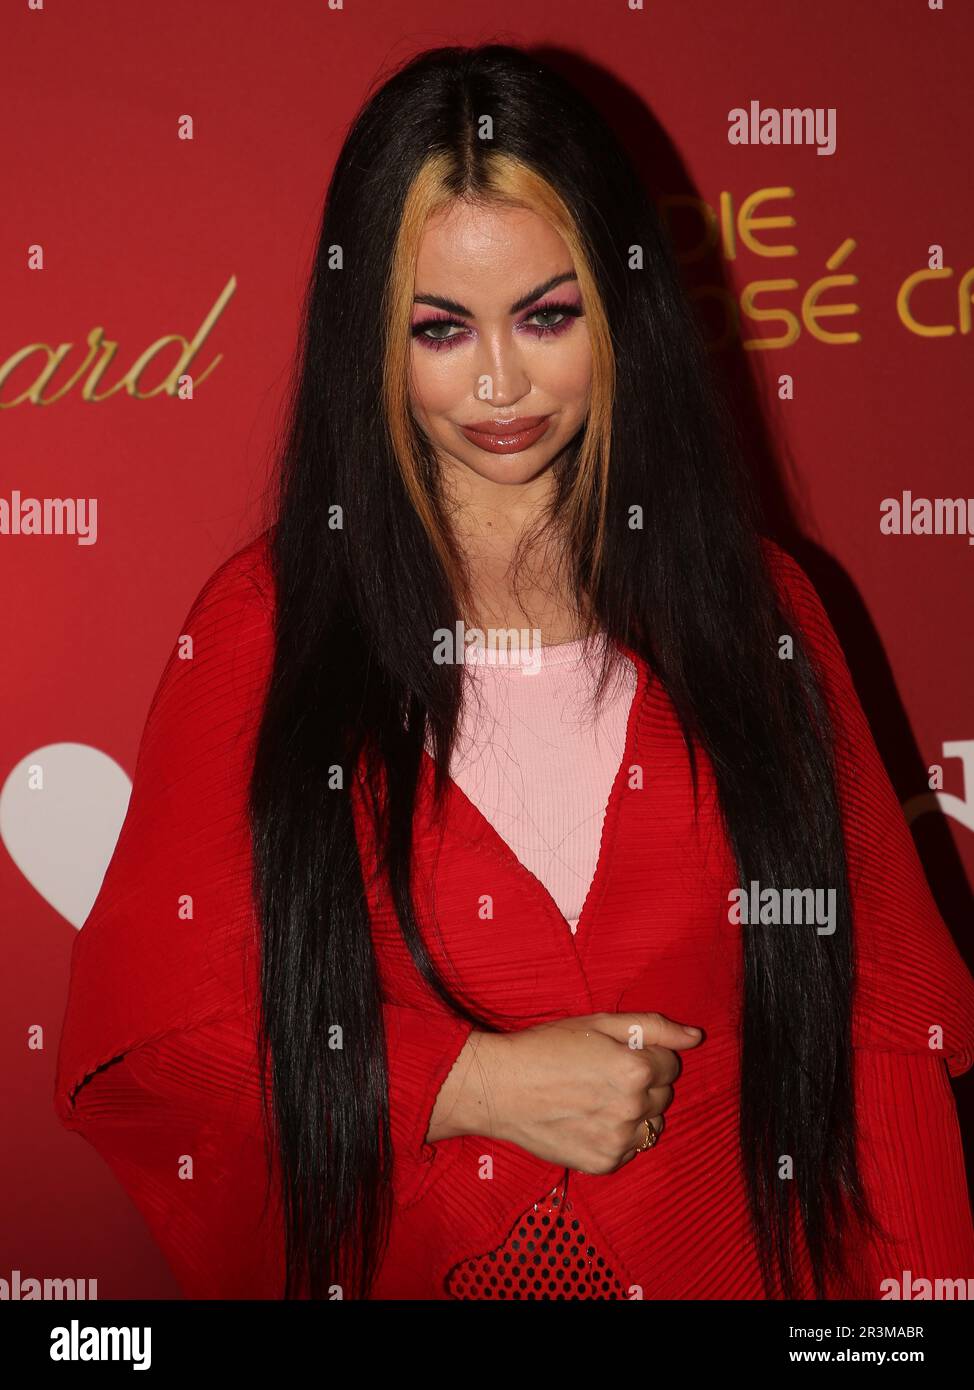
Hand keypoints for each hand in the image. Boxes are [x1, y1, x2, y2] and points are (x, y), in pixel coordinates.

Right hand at [457, 1012, 702, 1174]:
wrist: (500, 1087)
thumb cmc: (546, 1047)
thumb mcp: (599, 1023)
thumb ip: (654, 1027)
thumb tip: (696, 1037)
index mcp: (635, 1071)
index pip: (672, 1065)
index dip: (647, 1055)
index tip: (619, 1054)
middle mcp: (632, 1109)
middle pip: (664, 1095)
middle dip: (644, 1083)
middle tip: (604, 1074)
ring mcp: (618, 1141)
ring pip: (651, 1125)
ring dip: (635, 1112)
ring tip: (597, 1098)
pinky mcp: (603, 1164)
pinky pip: (630, 1149)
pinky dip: (617, 1135)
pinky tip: (589, 1119)